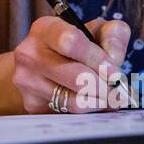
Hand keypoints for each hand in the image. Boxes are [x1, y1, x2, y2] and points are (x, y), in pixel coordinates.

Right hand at [12, 16, 130, 113]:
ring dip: (99, 101)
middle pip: (77, 77)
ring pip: (75, 100)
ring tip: (107, 96)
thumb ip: (113, 36)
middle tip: (116, 89)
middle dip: (104, 86)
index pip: (71, 42)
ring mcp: (27, 81)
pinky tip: (91, 102)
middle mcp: (29, 53)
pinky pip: (69, 114)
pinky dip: (87, 111)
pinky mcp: (31, 104)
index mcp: (45, 29)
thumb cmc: (72, 48)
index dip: (98, 59)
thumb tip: (114, 62)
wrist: (40, 67)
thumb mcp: (94, 32)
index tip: (114, 71)